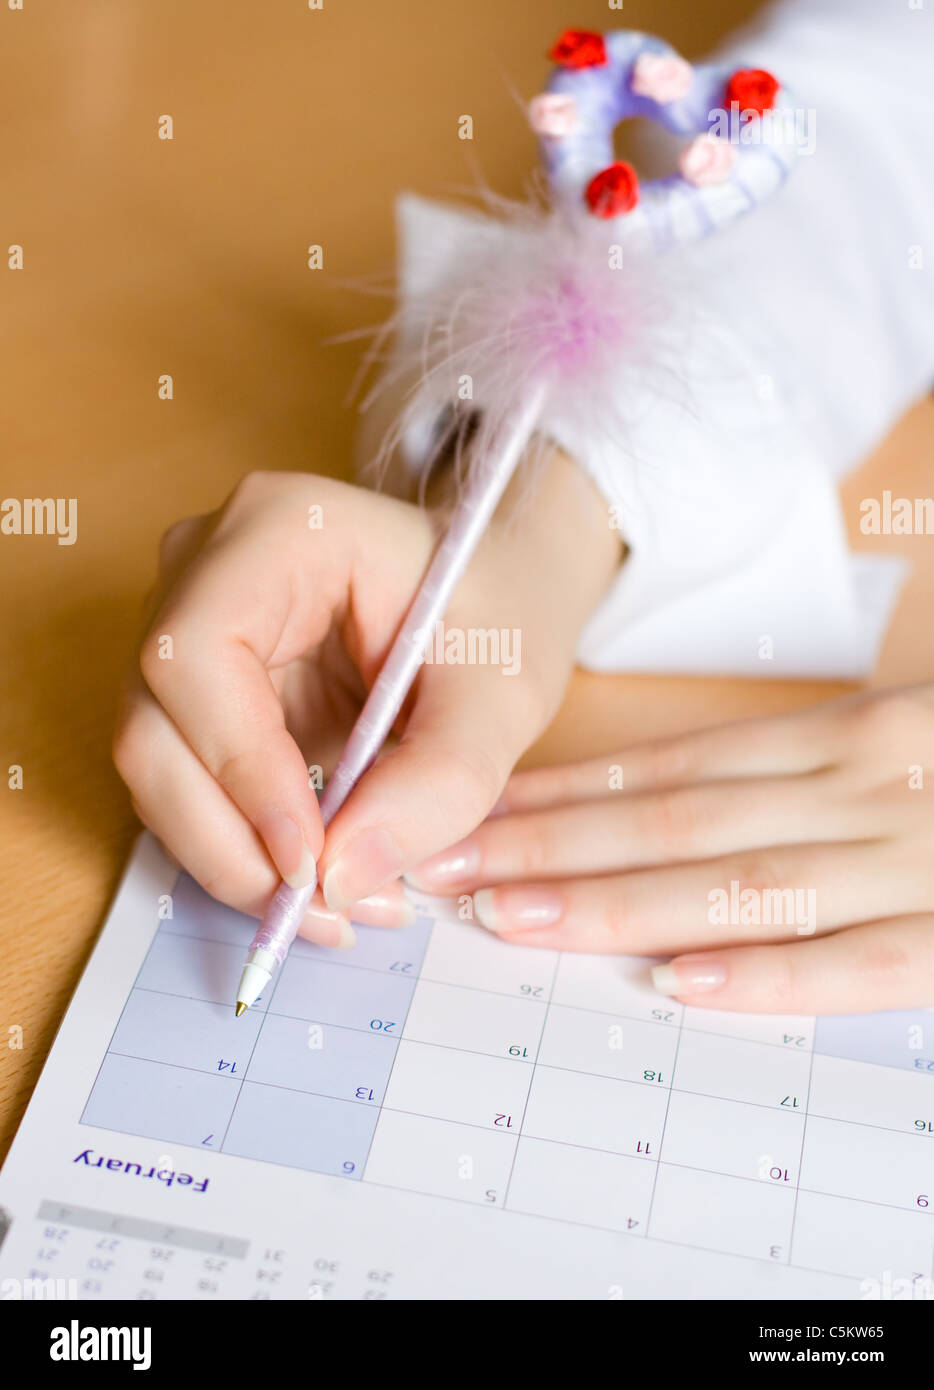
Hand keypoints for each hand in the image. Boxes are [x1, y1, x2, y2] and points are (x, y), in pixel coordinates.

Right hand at [113, 459, 617, 944]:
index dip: (237, 765)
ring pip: (159, 769)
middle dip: (229, 839)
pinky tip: (317, 884)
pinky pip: (189, 785)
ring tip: (338, 911)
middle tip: (320, 914)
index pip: (198, 651)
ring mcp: (192, 629)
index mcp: (281, 528)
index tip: (308, 858)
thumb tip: (344, 877)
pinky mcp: (201, 692)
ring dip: (233, 859)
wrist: (495, 594)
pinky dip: (241, 848)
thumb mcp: (505, 694)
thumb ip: (441, 781)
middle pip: (155, 724)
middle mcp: (206, 570)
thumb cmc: (501, 613)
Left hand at [407, 687, 933, 1013]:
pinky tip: (682, 985)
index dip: (562, 796)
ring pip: (749, 879)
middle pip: (682, 820)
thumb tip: (644, 802)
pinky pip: (871, 956)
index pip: (670, 768)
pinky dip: (776, 973)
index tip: (470, 821)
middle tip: (449, 872)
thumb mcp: (883, 738)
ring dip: (623, 902)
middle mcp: (869, 782)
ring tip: (519, 918)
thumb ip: (782, 768)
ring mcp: (922, 852)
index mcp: (843, 733)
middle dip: (555, 848)